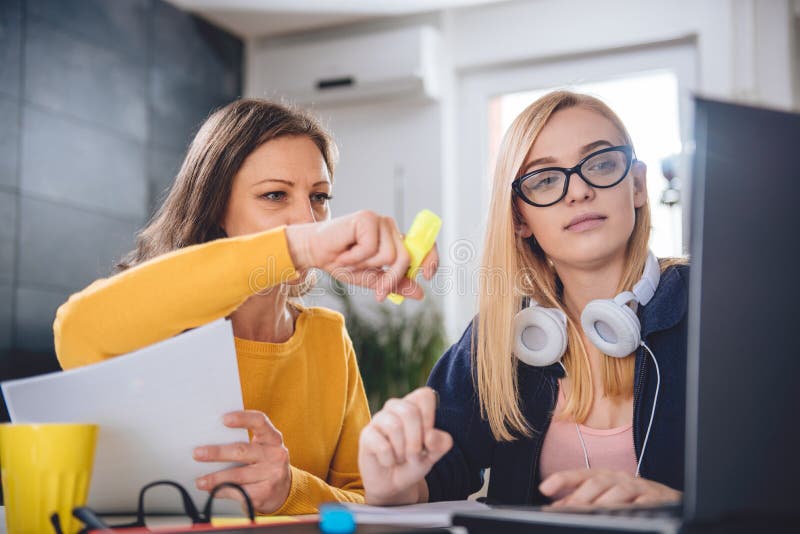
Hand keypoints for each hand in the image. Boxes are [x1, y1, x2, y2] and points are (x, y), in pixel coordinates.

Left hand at [193, 410, 290, 513]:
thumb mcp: (262, 448)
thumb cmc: (265, 464)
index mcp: (273, 438)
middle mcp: (275, 455)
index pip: (259, 422)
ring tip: (200, 480)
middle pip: (243, 450)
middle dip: (217, 452)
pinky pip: (238, 492)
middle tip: (198, 453)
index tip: (223, 419)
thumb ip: (245, 441)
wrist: (284, 491)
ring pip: (237, 475)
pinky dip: (222, 491)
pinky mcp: (265, 493)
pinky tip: (213, 491)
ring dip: (215, 478)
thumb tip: (211, 439)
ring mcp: (272, 475)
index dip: (242, 418)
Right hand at [285, 211, 438, 301]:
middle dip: (390, 279)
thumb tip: (421, 293)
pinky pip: (371, 248)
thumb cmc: (342, 263)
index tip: (428, 276)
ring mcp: (379, 221)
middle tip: (376, 291)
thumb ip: (395, 284)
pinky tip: (345, 252)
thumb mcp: (372, 279)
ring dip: (366, 265)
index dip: (430, 258)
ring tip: (351, 261)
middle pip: (404, 258)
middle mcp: (390, 228)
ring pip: (388, 255)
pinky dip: (356, 257)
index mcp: (395, 240)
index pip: (422, 245)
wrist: (315, 252)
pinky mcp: (367, 218)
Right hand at [358, 387, 452, 504]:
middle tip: (414, 454)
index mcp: (413, 405)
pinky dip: (389, 460)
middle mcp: (395, 408)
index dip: (430, 417)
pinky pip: (382, 445)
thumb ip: (441, 443)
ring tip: (400, 458)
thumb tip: (430, 436)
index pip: (424, 395)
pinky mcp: (366, 434)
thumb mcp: (434, 454)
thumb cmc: (413, 462)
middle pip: (410, 411)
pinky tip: (388, 462)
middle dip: (416, 440)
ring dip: (402, 451)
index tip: (428, 437)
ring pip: (394, 425)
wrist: (393, 484)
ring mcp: (378, 419)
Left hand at [539, 469, 681, 507]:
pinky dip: (635, 507)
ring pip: (619, 491)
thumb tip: (554, 507)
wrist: (667, 498)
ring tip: (592, 512)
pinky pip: (645, 503)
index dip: (561, 479)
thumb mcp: (603, 495)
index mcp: (603, 476)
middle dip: (581, 496)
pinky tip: (627, 514)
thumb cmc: (629, 496)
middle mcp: (618, 478)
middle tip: (568, 508)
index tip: (544, 488)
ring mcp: (638, 487)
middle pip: (597, 482)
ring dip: (604, 501)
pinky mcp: (656, 499)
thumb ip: (579, 500)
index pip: (579, 474)